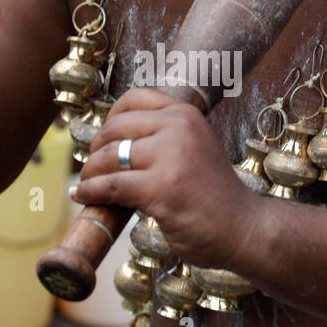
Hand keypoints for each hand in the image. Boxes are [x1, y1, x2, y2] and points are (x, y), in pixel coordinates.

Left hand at [74, 88, 255, 268]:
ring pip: (109, 157)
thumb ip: (163, 137)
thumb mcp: (194, 148)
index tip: (103, 137)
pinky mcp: (160, 188)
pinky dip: (90, 192)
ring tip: (86, 183)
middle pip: (115, 128)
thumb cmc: (214, 194)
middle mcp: (178, 127)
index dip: (110, 117)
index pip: (134, 99)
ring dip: (90, 172)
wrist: (244, 228)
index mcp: (185, 114)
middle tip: (91, 167)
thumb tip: (111, 139)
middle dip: (96, 149)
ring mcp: (170, 157)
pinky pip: (110, 186)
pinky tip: (82, 196)